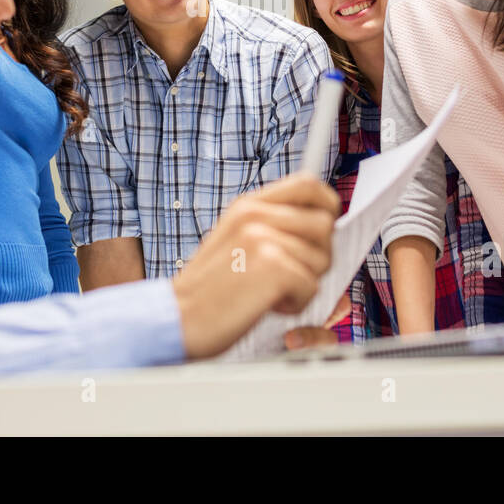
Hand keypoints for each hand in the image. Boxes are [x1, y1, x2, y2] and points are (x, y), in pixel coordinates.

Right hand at [173, 173, 338, 359]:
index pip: (307, 184)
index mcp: (247, 206)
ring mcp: (262, 238)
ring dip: (305, 283)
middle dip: (319, 256)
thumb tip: (326, 229)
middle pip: (323, 223)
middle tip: (289, 275)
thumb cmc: (210, 290)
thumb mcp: (237, 242)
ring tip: (270, 291)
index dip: (326, 204)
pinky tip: (267, 305)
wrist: (177, 320)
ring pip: (322, 258)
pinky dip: (296, 304)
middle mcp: (255, 215)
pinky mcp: (272, 267)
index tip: (322, 229)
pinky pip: (312, 285)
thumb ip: (274, 228)